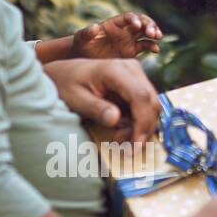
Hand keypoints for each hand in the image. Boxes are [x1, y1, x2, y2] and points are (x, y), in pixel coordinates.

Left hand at [42, 57, 160, 141]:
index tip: (136, 146)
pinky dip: (138, 122)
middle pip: (151, 102)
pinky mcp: (137, 83)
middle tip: (126, 148)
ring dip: (140, 127)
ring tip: (118, 137)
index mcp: (115, 70)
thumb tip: (116, 119)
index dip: (143, 123)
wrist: (64, 73)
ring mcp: (136, 74)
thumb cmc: (67, 85)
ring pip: (152, 106)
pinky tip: (121, 129)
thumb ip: (96, 109)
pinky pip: (146, 106)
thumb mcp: (76, 99)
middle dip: (143, 128)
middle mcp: (131, 68)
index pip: (140, 96)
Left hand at [71, 12, 162, 59]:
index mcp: (114, 23)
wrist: (84, 58)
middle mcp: (124, 29)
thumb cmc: (81, 45)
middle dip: (149, 25)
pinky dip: (152, 46)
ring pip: (146, 33)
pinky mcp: (131, 51)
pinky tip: (156, 50)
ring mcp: (129, 40)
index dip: (134, 19)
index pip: (128, 17)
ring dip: (154, 33)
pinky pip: (145, 46)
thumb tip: (94, 27)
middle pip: (141, 22)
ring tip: (158, 37)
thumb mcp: (81, 38)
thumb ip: (87, 32)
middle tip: (153, 33)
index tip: (137, 25)